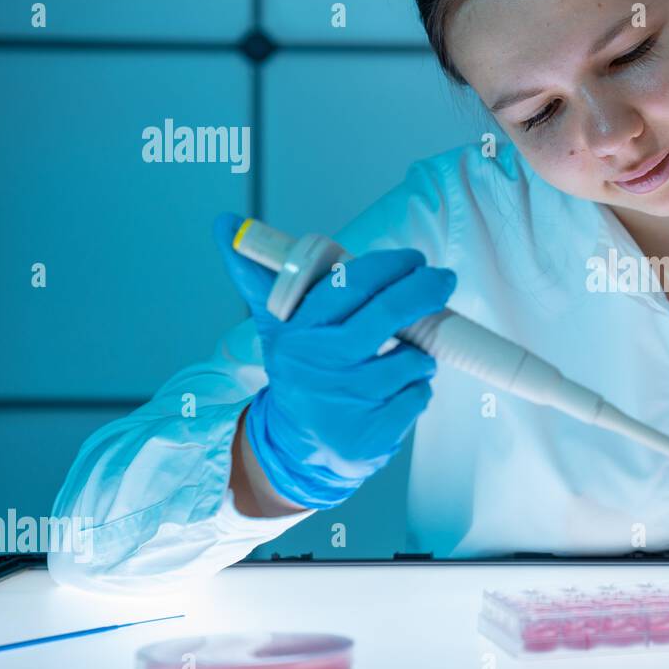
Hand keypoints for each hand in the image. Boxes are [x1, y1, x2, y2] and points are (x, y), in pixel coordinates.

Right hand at [213, 213, 456, 508]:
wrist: (296, 445)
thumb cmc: (300, 370)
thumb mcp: (276, 325)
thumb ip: (259, 276)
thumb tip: (226, 223)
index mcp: (299, 332)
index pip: (350, 284)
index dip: (389, 266)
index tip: (414, 258)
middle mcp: (321, 364)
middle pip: (386, 314)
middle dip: (422, 290)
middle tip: (443, 279)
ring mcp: (347, 401)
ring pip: (410, 359)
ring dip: (421, 353)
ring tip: (406, 357)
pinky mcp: (370, 433)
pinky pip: (418, 395)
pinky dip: (419, 388)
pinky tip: (399, 392)